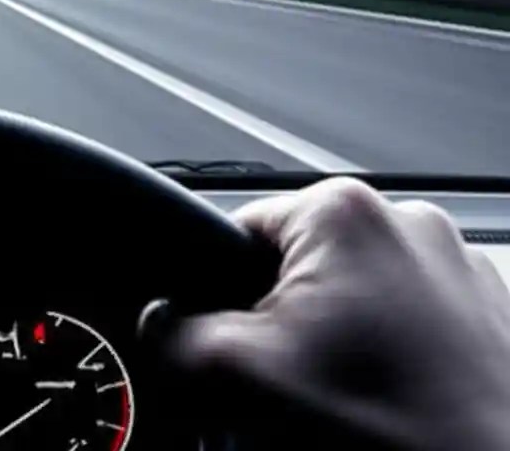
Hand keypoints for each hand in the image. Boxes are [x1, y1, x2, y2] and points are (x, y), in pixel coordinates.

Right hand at [166, 178, 509, 449]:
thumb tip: (157, 324)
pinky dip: (385, 352)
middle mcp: (405, 219)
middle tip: (295, 385)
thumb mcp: (243, 377)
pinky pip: (404, 315)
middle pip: (294, 267)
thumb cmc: (392, 424)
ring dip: (335, 340)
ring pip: (350, 294)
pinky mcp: (486, 306)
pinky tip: (386, 396)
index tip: (240, 348)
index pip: (233, 233)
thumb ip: (175, 334)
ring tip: (347, 396)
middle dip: (281, 325)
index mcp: (341, 211)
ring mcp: (456, 261)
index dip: (220, 298)